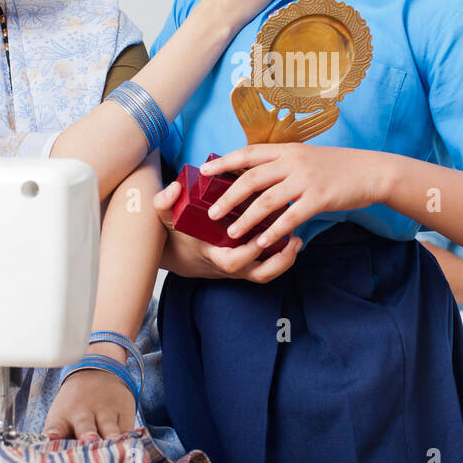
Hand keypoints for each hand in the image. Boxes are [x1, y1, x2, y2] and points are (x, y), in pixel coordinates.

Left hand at [43, 363, 135, 440]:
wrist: (98, 372)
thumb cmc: (74, 405)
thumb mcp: (60, 416)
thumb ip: (58, 439)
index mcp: (62, 416)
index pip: (55, 425)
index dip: (53, 432)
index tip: (52, 436)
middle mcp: (83, 413)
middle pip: (84, 426)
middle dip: (87, 434)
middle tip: (90, 439)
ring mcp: (106, 411)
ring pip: (109, 427)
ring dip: (111, 435)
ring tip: (114, 440)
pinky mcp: (125, 412)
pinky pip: (128, 429)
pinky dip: (128, 440)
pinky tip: (129, 447)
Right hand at [154, 178, 302, 282]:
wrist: (180, 254)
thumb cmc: (177, 233)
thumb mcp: (165, 218)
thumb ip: (164, 203)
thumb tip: (175, 188)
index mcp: (211, 254)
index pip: (232, 262)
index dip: (248, 252)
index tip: (262, 237)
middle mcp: (229, 266)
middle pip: (257, 274)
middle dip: (277, 260)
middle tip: (291, 236)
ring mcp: (240, 267)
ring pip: (266, 274)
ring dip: (285, 261)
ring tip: (298, 240)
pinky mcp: (247, 264)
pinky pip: (268, 268)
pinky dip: (283, 258)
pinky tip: (293, 238)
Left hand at [197, 144, 385, 252]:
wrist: (371, 171)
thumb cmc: (337, 166)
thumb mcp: (306, 156)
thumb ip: (282, 163)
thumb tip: (255, 174)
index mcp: (287, 149)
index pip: (248, 153)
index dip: (224, 162)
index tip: (203, 171)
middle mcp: (293, 161)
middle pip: (251, 178)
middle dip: (228, 196)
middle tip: (211, 213)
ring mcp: (306, 179)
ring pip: (267, 199)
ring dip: (246, 218)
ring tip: (232, 233)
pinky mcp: (319, 197)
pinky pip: (291, 216)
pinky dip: (275, 230)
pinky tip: (264, 242)